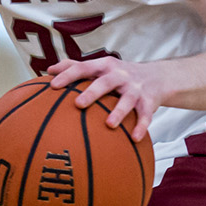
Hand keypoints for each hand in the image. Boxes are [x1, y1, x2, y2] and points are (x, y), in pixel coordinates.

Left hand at [48, 55, 162, 140]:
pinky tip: (134, 138)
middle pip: (105, 82)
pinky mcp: (148, 101)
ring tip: (109, 125)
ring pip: (127, 99)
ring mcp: (135, 88)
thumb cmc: (118, 75)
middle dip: (92, 92)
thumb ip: (75, 66)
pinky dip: (141, 126)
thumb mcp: (100, 67)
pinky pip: (145, 115)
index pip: (83, 68)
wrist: (156, 76)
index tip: (52, 85)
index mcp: (104, 67)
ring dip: (119, 111)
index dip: (68, 75)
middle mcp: (119, 75)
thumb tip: (49, 70)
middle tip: (78, 104)